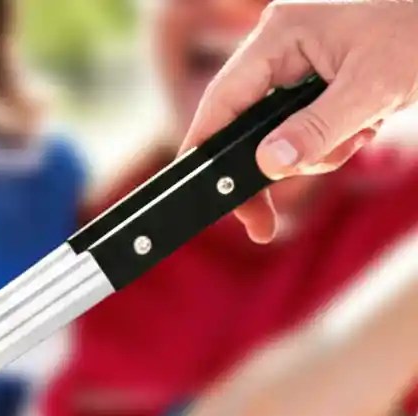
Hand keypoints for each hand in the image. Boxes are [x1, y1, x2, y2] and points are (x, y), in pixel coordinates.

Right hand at [181, 0, 417, 242]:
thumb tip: (269, 164)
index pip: (223, 99)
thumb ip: (317, 129)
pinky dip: (327, 140)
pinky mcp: (316, 75)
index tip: (202, 193)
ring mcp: (297, 59)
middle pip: (245, 122)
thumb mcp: (373, 89)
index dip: (205, 147)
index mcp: (281, 34)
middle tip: (264, 221)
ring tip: (357, 139)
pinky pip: (301, 122)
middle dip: (268, 165)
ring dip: (312, 152)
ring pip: (275, 130)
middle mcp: (280, 44)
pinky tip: (361, 128)